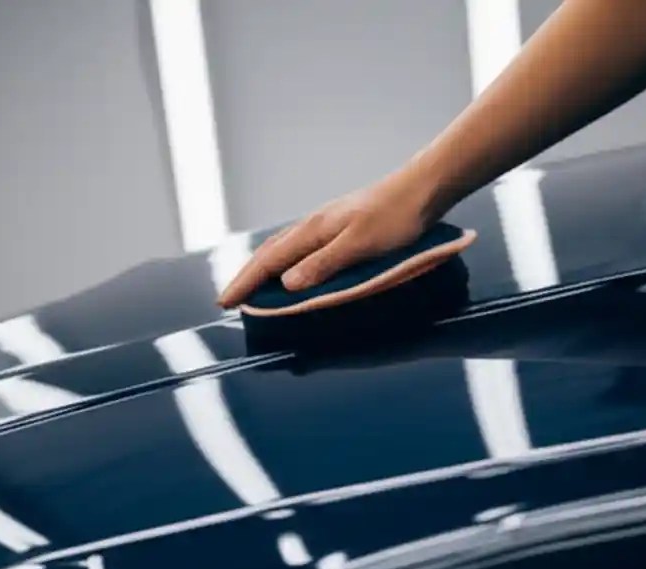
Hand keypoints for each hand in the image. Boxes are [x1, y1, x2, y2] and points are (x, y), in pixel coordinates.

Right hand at [217, 169, 438, 308]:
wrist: (420, 190)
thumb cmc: (396, 217)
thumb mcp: (359, 245)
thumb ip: (323, 264)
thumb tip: (287, 284)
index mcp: (313, 230)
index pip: (269, 261)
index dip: (245, 283)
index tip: (224, 302)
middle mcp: (313, 225)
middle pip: (269, 253)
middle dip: (247, 277)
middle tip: (229, 298)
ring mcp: (325, 224)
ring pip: (283, 248)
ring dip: (263, 268)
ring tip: (251, 286)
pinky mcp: (338, 226)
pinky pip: (299, 247)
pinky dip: (284, 261)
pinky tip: (290, 266)